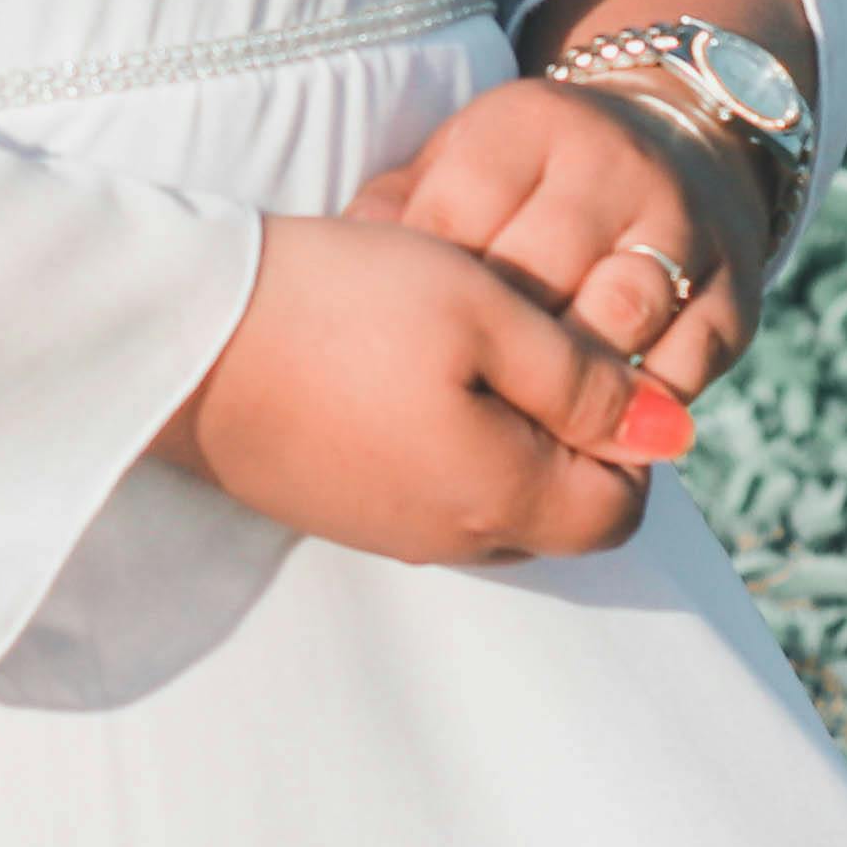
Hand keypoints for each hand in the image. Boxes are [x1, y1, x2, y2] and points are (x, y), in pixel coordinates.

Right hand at [147, 215, 656, 566]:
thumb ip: (582, 376)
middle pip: (556, 511)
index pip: (621, 509)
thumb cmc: (338, 305)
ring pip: (489, 500)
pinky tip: (393, 364)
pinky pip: (425, 491)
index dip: (628, 434)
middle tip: (516, 334)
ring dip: (497, 432)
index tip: (581, 351)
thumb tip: (670, 430)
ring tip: (448, 338)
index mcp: (497, 499)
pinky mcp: (335, 509)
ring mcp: (385, 533)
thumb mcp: (482, 311)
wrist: (177, 334)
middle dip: (563, 434)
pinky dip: (437, 437)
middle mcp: (447, 541)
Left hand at [349, 76, 770, 429]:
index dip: (423, 288)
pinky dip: (639, 409)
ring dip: (566, 384)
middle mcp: (613, 164)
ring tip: (519, 432)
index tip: (396, 346)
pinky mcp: (737, 288)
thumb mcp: (463, 163)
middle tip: (449, 408)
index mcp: (530, 125)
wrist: (683, 142)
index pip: (461, 214)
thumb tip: (341, 260)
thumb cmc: (535, 179)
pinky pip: (686, 365)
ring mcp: (683, 223)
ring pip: (618, 316)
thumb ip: (399, 206)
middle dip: (489, 346)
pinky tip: (593, 435)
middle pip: (539, 271)